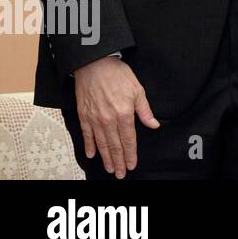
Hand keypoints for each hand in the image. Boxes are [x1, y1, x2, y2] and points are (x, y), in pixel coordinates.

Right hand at [72, 55, 160, 178]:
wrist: (94, 64)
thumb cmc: (117, 75)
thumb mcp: (138, 90)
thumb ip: (144, 110)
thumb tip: (153, 124)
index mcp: (124, 114)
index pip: (128, 139)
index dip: (131, 154)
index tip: (132, 164)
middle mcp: (108, 120)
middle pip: (114, 145)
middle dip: (119, 161)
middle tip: (121, 174)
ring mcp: (94, 119)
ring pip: (101, 143)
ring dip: (106, 158)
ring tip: (110, 168)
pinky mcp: (84, 116)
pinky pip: (86, 135)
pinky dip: (89, 146)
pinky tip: (92, 155)